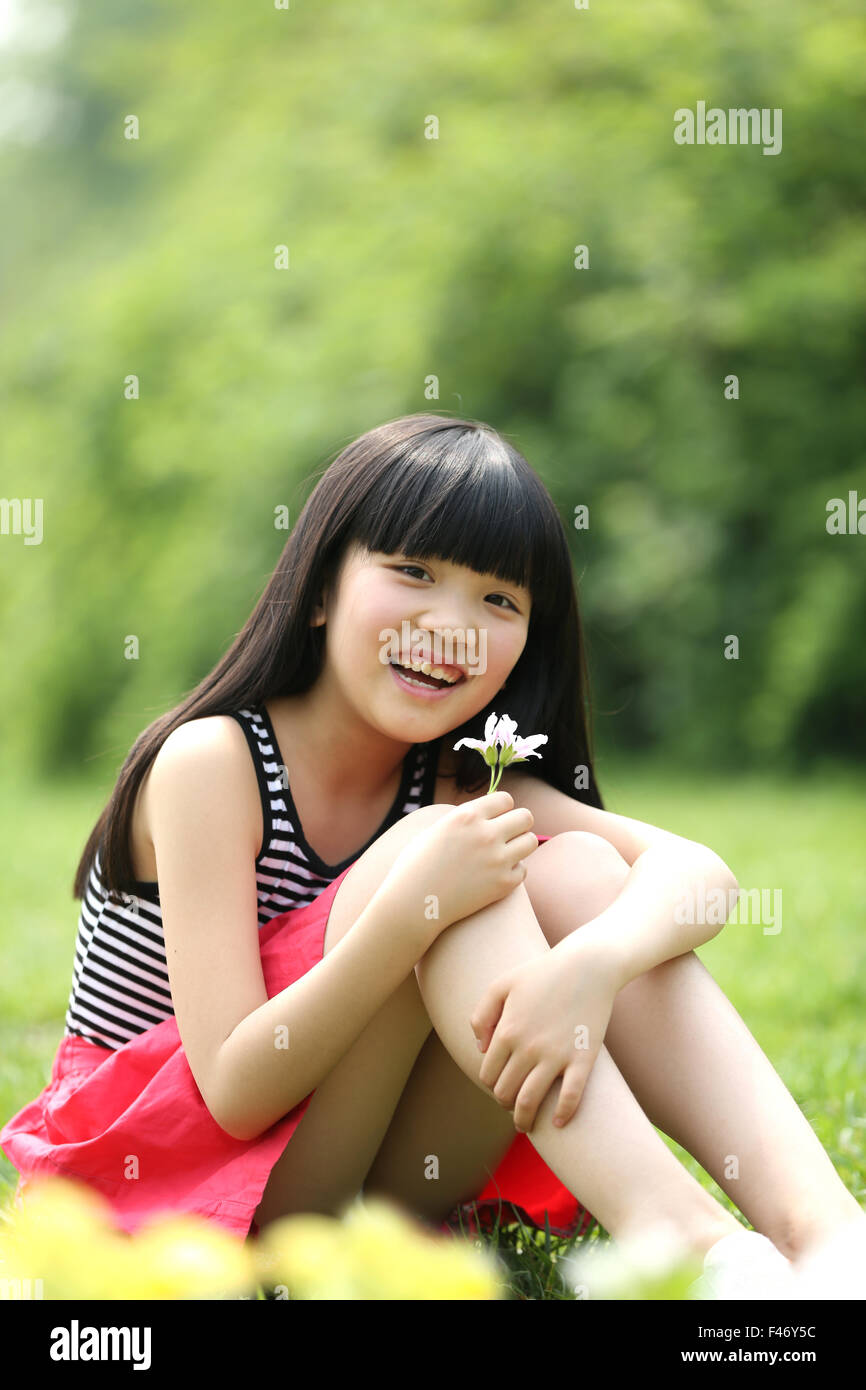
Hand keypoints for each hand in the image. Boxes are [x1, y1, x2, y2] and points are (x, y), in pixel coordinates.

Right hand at [379, 792, 537, 948]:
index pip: (505, 799)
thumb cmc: (416, 867)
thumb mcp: (435, 830)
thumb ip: (463, 819)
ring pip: (530, 841)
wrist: (412, 905)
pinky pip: (523, 870)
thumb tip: (486, 812)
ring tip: (505, 854)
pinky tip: (496, 875)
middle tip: (506, 836)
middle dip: (517, 824)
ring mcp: (497, 860)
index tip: (495, 819)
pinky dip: (512, 872)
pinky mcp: (503, 884)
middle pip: (525, 817)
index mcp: (466, 816)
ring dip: (519, 846)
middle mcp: (485, 834)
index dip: (501, 809)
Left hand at [469, 938, 620, 1133]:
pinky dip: (562, 1115)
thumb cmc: (542, 972)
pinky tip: (557, 1123)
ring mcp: (557, 1056)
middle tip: (510, 1105)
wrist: (587, 965)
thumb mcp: (502, 984)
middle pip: (506, 1092)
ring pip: (531, 1102)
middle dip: (505, 1103)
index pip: (488, 1074)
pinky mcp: (583, 1059)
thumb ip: (481, 1015)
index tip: (498, 1085)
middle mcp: (528, 1048)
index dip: (491, 1084)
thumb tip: (481, 1050)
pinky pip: (571, 1097)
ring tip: (525, 1125)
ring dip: (524, 1120)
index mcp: (507, 1031)